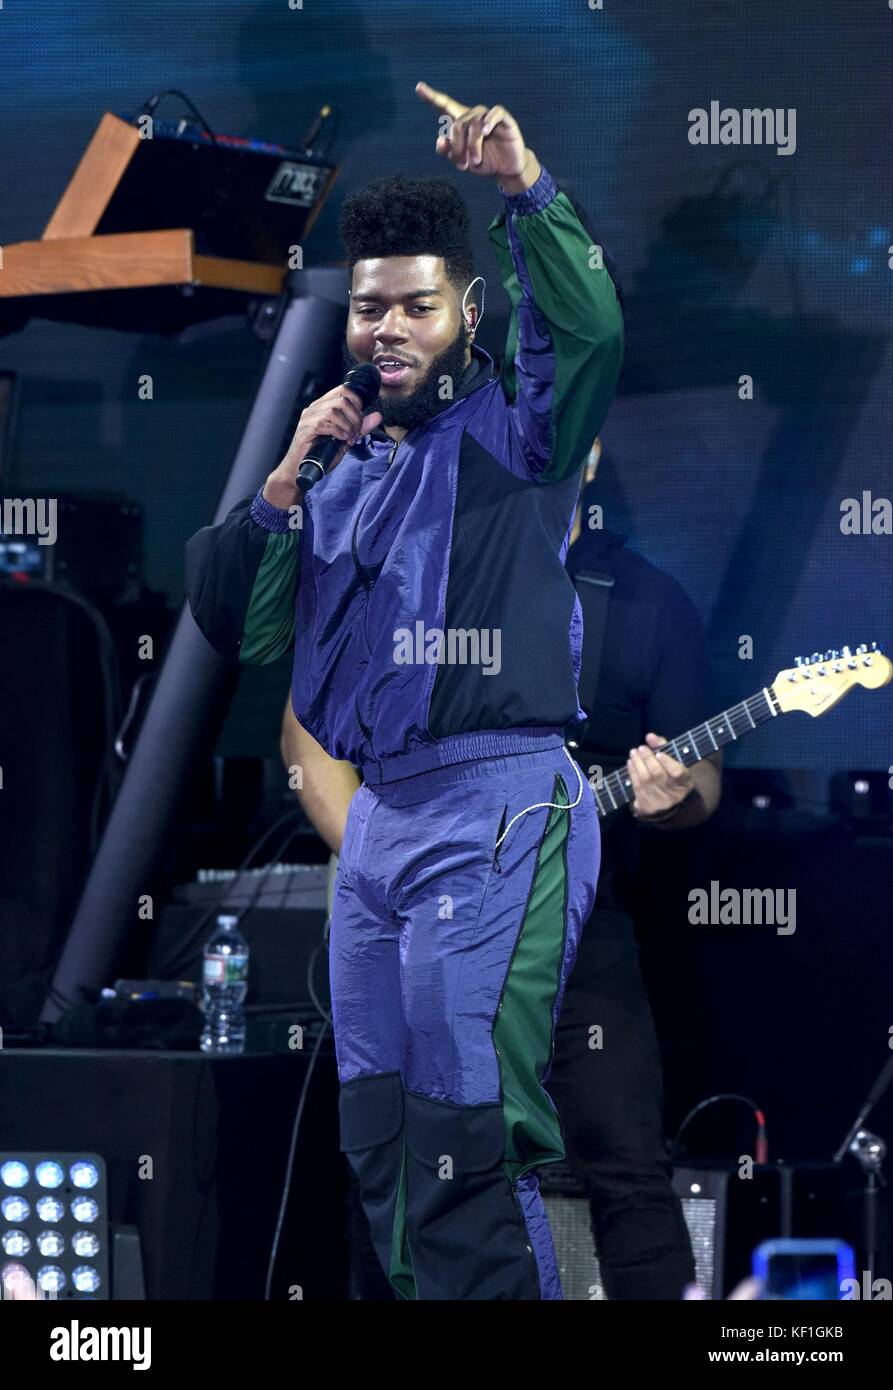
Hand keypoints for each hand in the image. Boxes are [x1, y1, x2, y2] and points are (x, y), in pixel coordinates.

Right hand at [263, 385, 381, 508]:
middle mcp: (314, 408)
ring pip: (333, 411)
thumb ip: (360, 427)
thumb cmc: (320, 455)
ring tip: (349, 438)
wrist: (299, 471)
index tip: (359, 420)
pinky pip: (324, 424)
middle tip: (356, 433)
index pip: (344, 390)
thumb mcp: (345, 439)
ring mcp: (308, 418)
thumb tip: (378, 416)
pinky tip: (341, 440)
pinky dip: (337, 432)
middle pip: (342, 400)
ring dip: (347, 426)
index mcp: (323, 406)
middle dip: (355, 417)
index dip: (357, 403)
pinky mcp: (305, 430)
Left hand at [415, 82, 540, 190]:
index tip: (418, 88)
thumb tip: (440, 140)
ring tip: (475, 162)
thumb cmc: (483, 163)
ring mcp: (488, 116)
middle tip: (462, 165)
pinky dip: (489, 122)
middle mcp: (473, 116)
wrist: (506, 170)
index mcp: (460, 122)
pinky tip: (485, 133)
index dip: (431, 97)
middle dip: (457, 147)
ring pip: (474, 124)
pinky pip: (494, 113)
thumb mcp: (462, 162)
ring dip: (472, 146)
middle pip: (457, 124)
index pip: (444, 106)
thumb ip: (449, 152)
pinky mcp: (504, 119)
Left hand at [628, 732, 694, 820]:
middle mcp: (674, 795)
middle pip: (657, 775)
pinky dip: (632, 773)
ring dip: (637, 764)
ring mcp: (660, 803)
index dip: (667, 763)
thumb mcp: (673, 760)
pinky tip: (630, 763)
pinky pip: (637, 788)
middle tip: (641, 748)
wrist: (669, 801)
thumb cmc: (671, 774)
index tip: (659, 753)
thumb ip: (663, 746)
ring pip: (645, 781)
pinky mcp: (647, 807)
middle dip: (647, 759)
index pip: (677, 773)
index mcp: (685, 782)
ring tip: (633, 752)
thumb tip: (650, 736)